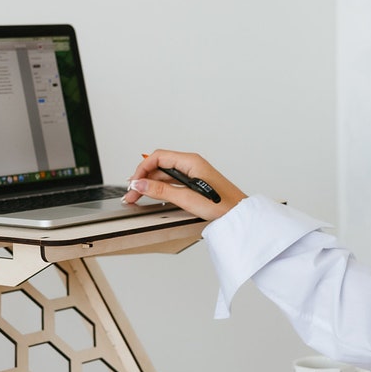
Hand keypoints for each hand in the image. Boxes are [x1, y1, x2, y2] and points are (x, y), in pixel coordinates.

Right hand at [121, 149, 246, 221]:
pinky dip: (160, 188)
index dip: (142, 169)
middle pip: (159, 166)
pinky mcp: (194, 183)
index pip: (158, 157)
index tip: (134, 183)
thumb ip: (161, 191)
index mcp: (190, 161)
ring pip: (164, 175)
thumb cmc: (222, 205)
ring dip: (150, 185)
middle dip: (143, 179)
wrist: (239, 214)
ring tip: (138, 197)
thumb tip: (141, 185)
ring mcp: (192, 173)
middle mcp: (191, 164)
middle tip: (132, 194)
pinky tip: (153, 196)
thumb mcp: (186, 199)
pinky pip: (171, 181)